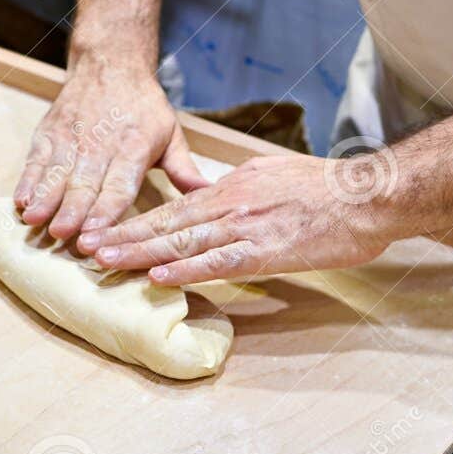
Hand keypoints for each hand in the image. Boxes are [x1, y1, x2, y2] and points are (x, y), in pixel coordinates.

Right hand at [15, 63, 207, 240]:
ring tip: (35, 222)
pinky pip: (37, 159)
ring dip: (46, 198)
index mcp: (134, 148)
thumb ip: (184, 170)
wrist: (111, 63)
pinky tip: (22, 202)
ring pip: (57, 172)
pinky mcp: (50, 131)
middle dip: (72, 210)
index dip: (105, 211)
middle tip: (62, 235)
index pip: (118, 185)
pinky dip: (28, 180)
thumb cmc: (144, 108)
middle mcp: (101, 144)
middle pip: (84, 182)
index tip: (95, 234)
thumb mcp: (172, 134)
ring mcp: (72, 137)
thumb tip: (208, 196)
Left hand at [75, 152, 407, 283]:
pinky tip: (158, 278)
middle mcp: (230, 203)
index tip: (107, 231)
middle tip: (86, 247)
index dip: (137, 221)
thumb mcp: (273, 175)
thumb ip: (240, 190)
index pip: (174, 207)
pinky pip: (218, 263)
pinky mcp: (266, 251)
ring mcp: (246, 227)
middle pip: (167, 223)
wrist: (366, 196)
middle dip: (124, 236)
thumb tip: (215, 197)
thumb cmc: (328, 189)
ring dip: (141, 253)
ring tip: (106, 261)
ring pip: (183, 242)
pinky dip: (185, 270)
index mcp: (232, 186)